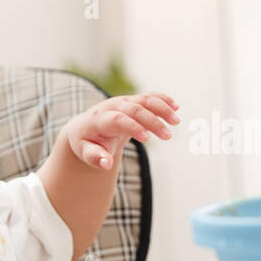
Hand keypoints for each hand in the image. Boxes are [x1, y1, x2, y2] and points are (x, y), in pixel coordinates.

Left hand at [64, 91, 178, 168]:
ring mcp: (123, 101)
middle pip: (135, 109)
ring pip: (144, 99)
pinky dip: (162, 100)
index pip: (118, 119)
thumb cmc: (86, 142)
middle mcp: (112, 106)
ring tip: (176, 121)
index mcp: (99, 119)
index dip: (133, 127)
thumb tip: (106, 164)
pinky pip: (148, 97)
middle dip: (152, 121)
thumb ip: (94, 157)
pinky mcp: (132, 101)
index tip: (148, 139)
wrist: (85, 127)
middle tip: (168, 136)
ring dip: (162, 108)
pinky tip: (175, 107)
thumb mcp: (84, 152)